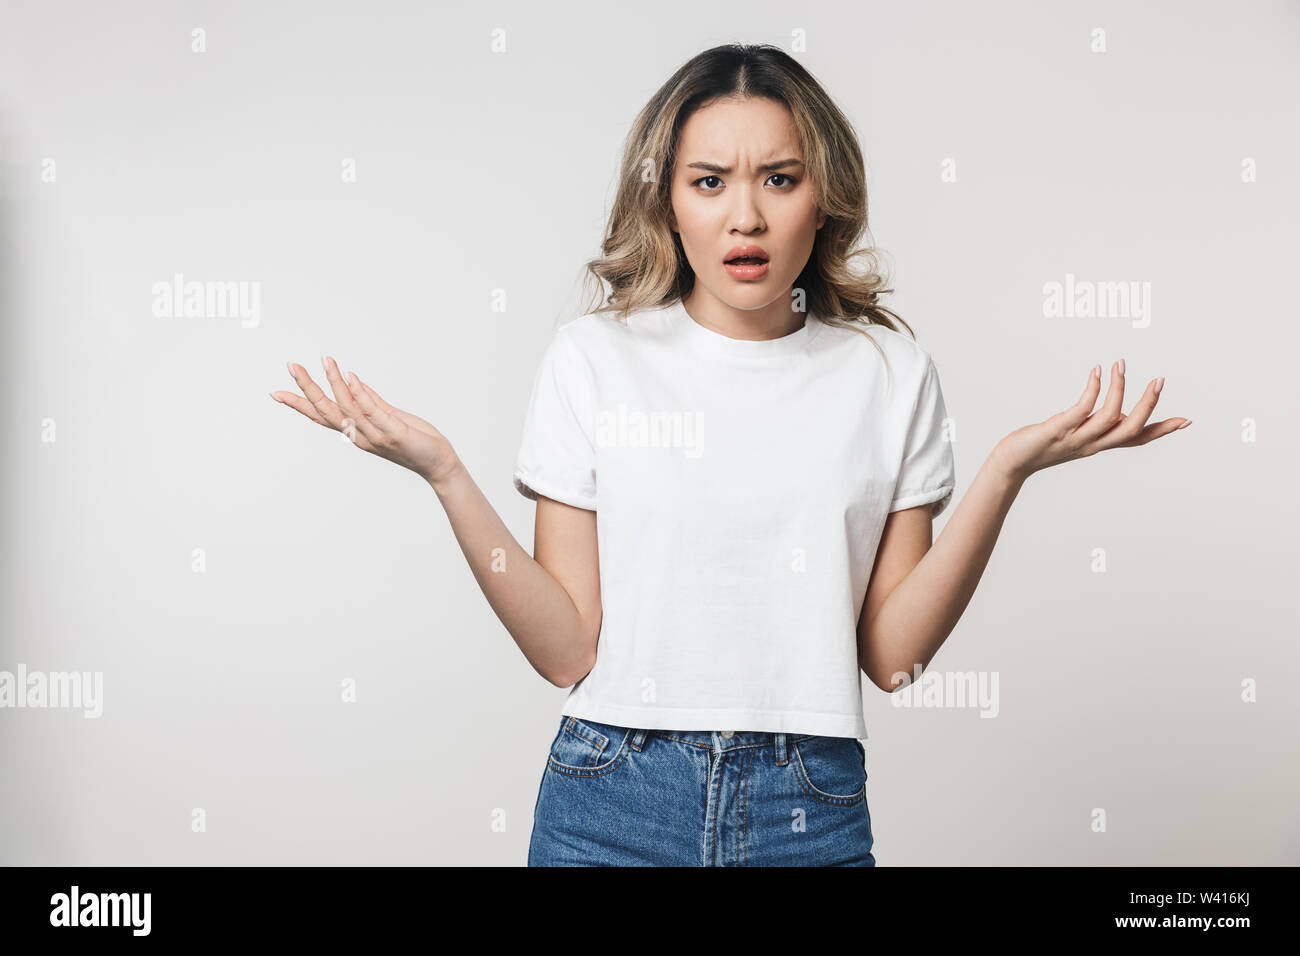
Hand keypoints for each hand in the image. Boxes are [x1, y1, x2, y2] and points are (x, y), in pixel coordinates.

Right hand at [270, 356, 460, 484]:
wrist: (437, 463)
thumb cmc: (414, 440)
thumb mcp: (388, 417)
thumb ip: (371, 401)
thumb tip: (352, 381)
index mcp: (356, 432)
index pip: (322, 416)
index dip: (299, 404)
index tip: (276, 392)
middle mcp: (360, 436)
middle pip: (326, 411)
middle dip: (308, 388)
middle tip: (292, 366)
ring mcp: (375, 436)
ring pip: (347, 407)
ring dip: (335, 382)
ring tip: (325, 360)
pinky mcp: (393, 433)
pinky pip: (373, 412)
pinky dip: (360, 394)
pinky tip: (351, 376)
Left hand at [992, 360, 1189, 482]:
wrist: (1012, 462)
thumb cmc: (1044, 444)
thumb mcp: (1078, 435)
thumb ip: (1099, 426)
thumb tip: (1120, 413)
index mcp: (1100, 444)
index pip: (1137, 439)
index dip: (1162, 430)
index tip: (1186, 420)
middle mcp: (1092, 444)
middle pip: (1131, 429)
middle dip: (1148, 405)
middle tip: (1159, 380)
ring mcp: (1075, 438)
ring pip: (1109, 418)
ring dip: (1119, 390)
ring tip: (1121, 364)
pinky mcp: (1056, 430)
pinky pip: (1080, 410)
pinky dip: (1091, 389)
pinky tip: (1096, 372)